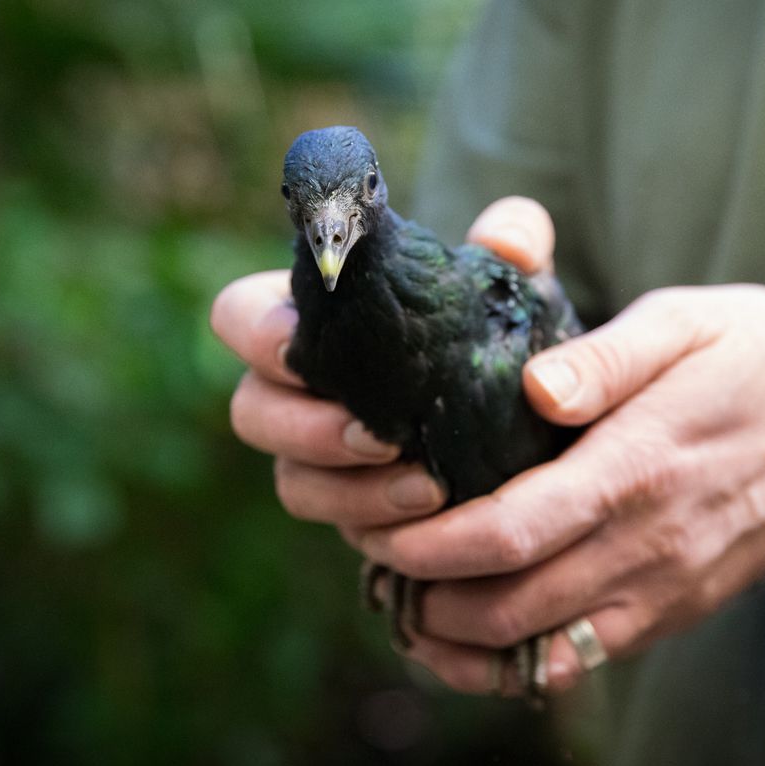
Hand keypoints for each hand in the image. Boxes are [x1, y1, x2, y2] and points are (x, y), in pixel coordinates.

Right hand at [210, 197, 556, 536]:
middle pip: (250, 412)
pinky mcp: (353, 506)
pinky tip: (434, 509)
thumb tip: (506, 241)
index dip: (255, 333)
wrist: (526, 400)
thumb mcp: (509, 276)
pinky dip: (379, 521)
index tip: (300, 345)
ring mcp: (317, 456)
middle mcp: (297, 390)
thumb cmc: (494, 318)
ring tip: (426, 485)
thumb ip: (514, 240)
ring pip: (291, 482)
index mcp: (309, 317)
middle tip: (382, 435)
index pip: (238, 315)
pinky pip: (340, 525)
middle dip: (305, 429)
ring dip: (350, 489)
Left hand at [349, 282, 764, 695]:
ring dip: (463, 640)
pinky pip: (587, 661)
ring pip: (544, 650)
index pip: (512, 529)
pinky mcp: (677, 609)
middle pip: (511, 603)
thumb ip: (605, 355)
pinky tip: (475, 638)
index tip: (377, 531)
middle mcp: (649, 542)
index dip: (429, 544)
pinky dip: (519, 664)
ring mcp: (666, 587)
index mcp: (637, 465)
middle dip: (426, 595)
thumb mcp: (682, 322)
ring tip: (408, 605)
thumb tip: (533, 388)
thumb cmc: (751, 356)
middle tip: (376, 562)